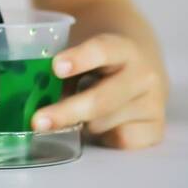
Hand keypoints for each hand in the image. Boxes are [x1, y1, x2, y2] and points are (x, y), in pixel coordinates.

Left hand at [30, 33, 166, 148]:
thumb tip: (32, 99)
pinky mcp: (156, 127)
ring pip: (103, 124)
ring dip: (81, 123)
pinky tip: (101, 124)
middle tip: (37, 121)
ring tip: (77, 112)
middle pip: (102, 100)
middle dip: (67, 112)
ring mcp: (154, 103)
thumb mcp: (83, 54)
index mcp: (123, 47)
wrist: (141, 58)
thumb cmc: (98, 58)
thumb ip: (61, 71)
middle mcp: (145, 75)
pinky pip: (119, 141)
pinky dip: (103, 137)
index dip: (79, 59)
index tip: (55, 67)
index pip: (102, 51)